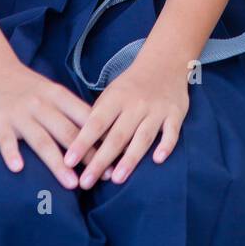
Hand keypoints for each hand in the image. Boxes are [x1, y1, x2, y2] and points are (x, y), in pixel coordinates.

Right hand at [0, 57, 112, 189]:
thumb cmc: (27, 86)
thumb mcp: (52, 92)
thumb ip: (70, 111)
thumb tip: (98, 132)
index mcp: (58, 96)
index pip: (85, 118)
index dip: (102, 138)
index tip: (116, 157)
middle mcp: (42, 104)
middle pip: (68, 132)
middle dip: (87, 156)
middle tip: (101, 177)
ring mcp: (20, 114)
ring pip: (42, 141)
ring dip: (57, 163)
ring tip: (71, 184)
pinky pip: (6, 140)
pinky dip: (12, 153)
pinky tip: (18, 168)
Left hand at [63, 55, 190, 188]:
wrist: (165, 63)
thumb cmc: (131, 86)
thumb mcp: (111, 94)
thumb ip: (100, 117)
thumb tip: (83, 148)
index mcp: (116, 98)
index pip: (96, 123)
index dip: (82, 142)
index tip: (68, 162)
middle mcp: (136, 104)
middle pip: (117, 136)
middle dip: (101, 160)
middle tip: (86, 183)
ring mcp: (157, 109)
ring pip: (142, 137)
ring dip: (129, 159)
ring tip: (116, 179)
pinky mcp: (176, 114)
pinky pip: (172, 132)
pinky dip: (166, 145)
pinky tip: (158, 160)